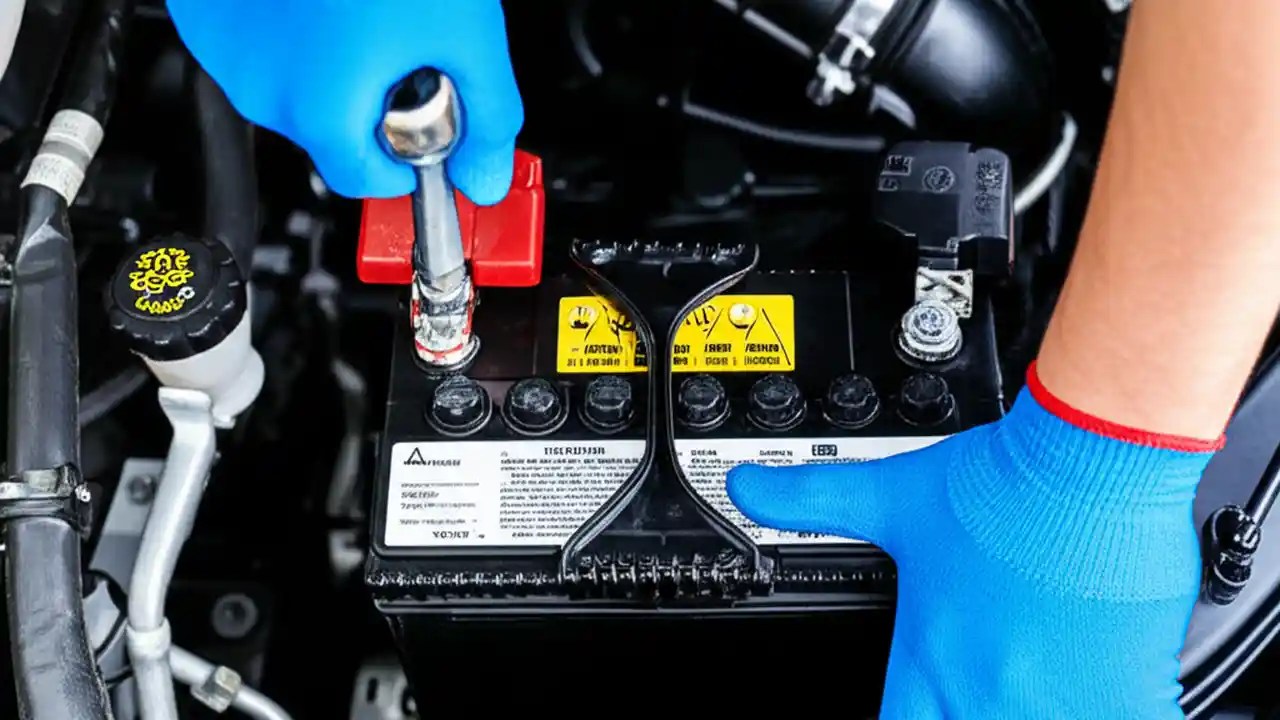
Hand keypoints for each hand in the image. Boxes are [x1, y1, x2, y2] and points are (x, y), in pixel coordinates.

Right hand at [167, 0, 522, 202]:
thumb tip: (485, 177)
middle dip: (371, 105)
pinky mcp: (205, 16)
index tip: (428, 130)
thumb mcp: (467, 38)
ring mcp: (224, 50)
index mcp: (320, 112)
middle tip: (400, 45)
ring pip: (292, 89)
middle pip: (330, 132)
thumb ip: (484, 122)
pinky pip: (255, 48)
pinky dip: (288, 33)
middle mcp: (260, 91)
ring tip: (358, 11)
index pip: (368, 181)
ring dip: (329, 67)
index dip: (408, 160)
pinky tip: (316, 1)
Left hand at [726, 365, 1218, 718]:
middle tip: (986, 689)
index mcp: (927, 663)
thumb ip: (810, 501)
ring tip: (1039, 687)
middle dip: (971, 714)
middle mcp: (986, 697)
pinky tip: (1099, 688)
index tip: (925, 709)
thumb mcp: (887, 495)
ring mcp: (1058, 706)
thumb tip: (743, 486)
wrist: (1090, 461)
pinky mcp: (1125, 700)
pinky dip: (1111, 712)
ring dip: (1035, 712)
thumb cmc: (1000, 484)